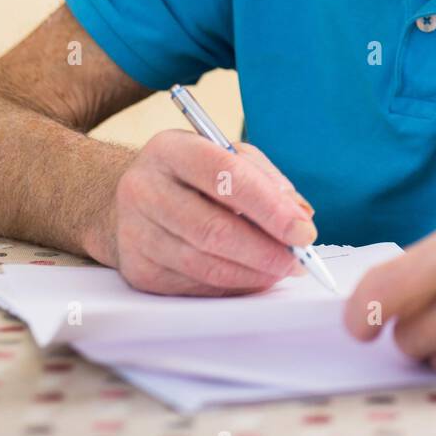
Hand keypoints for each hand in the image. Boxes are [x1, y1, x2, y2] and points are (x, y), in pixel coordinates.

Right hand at [97, 130, 317, 295]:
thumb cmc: (193, 175)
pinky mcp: (137, 269)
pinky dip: (231, 285)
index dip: (269, 208)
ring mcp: (135, 232)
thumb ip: (266, 180)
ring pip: (203, 263)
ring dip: (253, 273)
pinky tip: (253, 277)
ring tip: (282, 269)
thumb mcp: (228, 157)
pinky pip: (193, 285)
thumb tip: (299, 215)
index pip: (225, 177)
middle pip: (212, 229)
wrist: (132, 198)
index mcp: (171, 150)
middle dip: (265, 250)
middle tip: (299, 260)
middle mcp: (144, 189)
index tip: (303, 231)